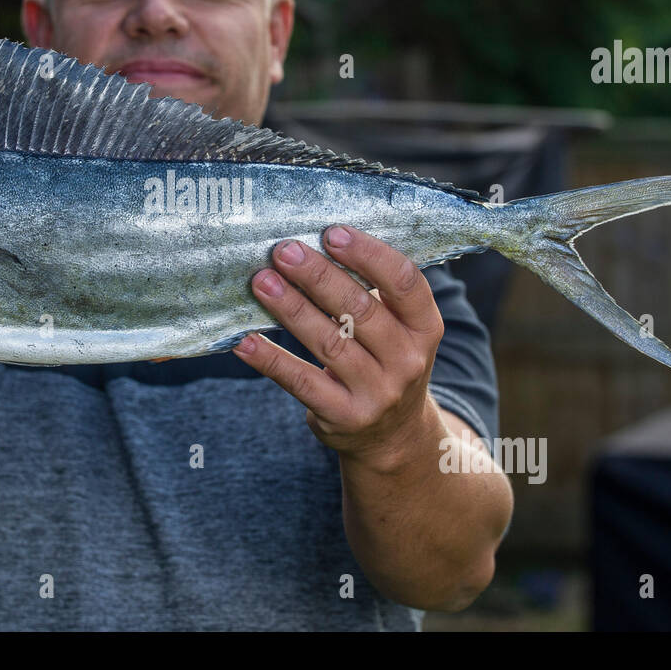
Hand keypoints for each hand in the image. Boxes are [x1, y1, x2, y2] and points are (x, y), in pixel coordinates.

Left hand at [232, 224, 444, 470]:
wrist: (394, 437)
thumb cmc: (386, 361)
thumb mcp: (400, 330)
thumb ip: (372, 293)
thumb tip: (314, 245)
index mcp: (425, 327)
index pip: (405, 282)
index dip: (369, 254)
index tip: (331, 233)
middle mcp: (407, 361)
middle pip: (360, 310)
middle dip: (319, 277)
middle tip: (284, 251)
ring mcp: (377, 392)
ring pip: (329, 343)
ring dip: (291, 309)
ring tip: (262, 282)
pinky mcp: (343, 416)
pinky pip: (301, 382)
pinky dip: (271, 359)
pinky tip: (245, 340)